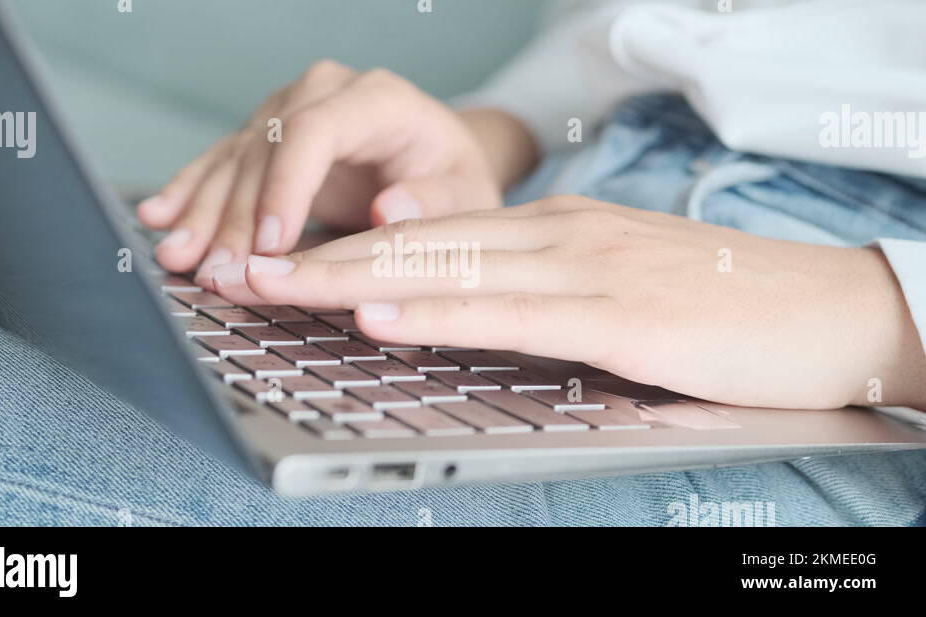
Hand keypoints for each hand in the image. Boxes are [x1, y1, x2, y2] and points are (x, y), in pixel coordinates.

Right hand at [136, 60, 513, 290]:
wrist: (437, 160)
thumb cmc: (453, 179)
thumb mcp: (465, 194)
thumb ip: (433, 201)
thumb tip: (387, 207)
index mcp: (378, 99)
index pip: (315, 131)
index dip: (286, 186)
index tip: (272, 243)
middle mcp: (324, 94)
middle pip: (265, 150)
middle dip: (238, 217)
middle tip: (218, 272)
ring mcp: (288, 109)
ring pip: (235, 158)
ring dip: (203, 211)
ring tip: (176, 256)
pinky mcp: (266, 136)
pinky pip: (222, 163)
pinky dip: (191, 193)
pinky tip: (160, 216)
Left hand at [217, 196, 925, 409]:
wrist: (828, 311)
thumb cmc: (722, 309)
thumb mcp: (615, 293)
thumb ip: (544, 298)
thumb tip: (467, 317)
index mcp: (554, 232)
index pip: (429, 239)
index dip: (346, 250)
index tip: (279, 263)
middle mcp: (558, 236)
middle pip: (418, 244)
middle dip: (321, 257)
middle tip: (243, 267)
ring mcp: (586, 268)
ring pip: (446, 267)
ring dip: (350, 277)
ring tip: (275, 283)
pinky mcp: (619, 313)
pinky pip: (507, 310)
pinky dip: (434, 311)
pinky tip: (378, 315)